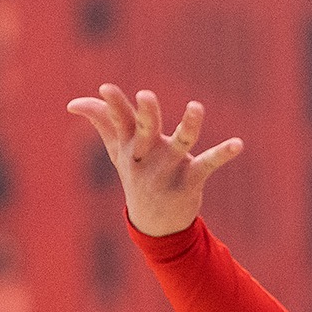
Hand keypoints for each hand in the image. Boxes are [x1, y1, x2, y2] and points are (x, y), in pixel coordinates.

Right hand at [66, 84, 242, 236]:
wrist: (155, 223)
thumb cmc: (136, 175)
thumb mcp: (118, 151)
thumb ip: (101, 122)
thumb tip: (73, 103)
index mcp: (131, 146)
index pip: (120, 122)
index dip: (114, 105)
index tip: (105, 88)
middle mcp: (148, 157)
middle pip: (146, 131)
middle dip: (146, 114)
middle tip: (145, 95)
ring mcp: (169, 170)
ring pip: (181, 143)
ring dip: (189, 125)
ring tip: (196, 106)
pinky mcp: (191, 180)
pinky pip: (208, 165)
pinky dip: (222, 154)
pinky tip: (238, 143)